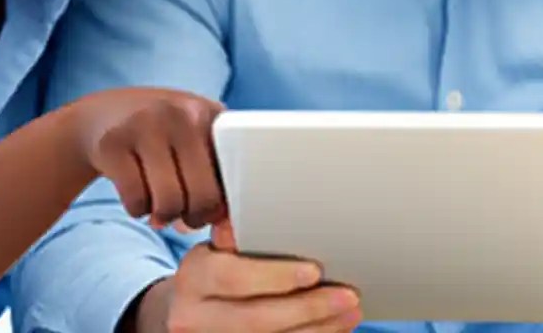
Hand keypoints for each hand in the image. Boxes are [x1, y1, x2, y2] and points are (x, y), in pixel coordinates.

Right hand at [68, 87, 226, 228]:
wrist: (102, 113)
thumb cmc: (162, 135)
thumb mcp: (195, 139)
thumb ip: (216, 173)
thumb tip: (223, 226)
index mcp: (211, 114)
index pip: (234, 174)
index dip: (223, 203)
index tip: (212, 210)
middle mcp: (182, 115)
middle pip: (203, 196)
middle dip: (195, 217)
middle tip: (185, 217)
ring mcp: (146, 125)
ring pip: (169, 202)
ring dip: (164, 216)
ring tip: (160, 206)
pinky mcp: (113, 144)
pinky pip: (136, 200)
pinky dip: (138, 210)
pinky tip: (139, 197)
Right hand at [153, 221, 362, 331]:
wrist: (190, 310)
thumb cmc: (216, 268)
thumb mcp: (217, 246)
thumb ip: (235, 234)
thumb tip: (246, 220)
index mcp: (193, 279)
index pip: (232, 278)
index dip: (275, 277)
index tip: (315, 271)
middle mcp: (195, 316)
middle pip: (254, 320)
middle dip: (307, 309)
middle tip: (348, 296)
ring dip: (318, 329)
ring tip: (352, 313)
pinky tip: (336, 328)